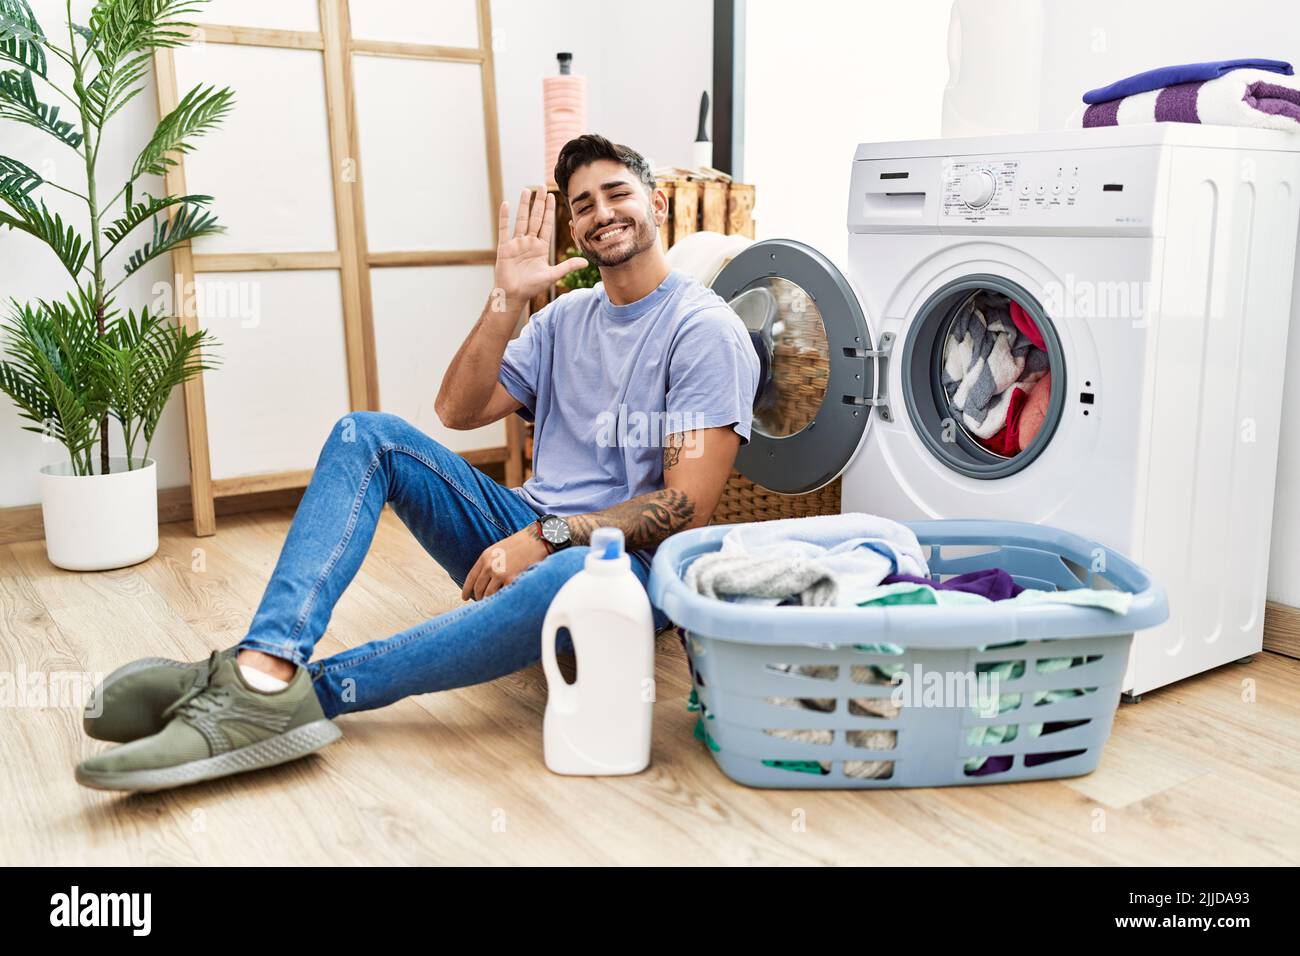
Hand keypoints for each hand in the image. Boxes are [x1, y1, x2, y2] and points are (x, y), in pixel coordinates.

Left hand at [462, 523, 550, 600]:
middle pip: (478, 588)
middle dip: (479, 597)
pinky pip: (502, 595)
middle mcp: (490, 566)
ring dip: (490, 601)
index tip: (464, 597)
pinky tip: (504, 601)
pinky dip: (502, 599)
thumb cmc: (521, 545)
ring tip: (493, 604)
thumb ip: (490, 562)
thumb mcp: (499, 550)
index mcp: (485, 557)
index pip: (471, 577)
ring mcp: (500, 573)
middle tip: (482, 602)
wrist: (537, 540)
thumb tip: (484, 579)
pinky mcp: (511, 580)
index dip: (466, 589)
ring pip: (488, 595)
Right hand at [494, 188, 587, 304]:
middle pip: (535, 218)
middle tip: (542, 187)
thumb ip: (567, 266)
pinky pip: (504, 229)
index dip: (550, 211)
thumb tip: (586, 262)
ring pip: (521, 220)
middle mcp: (529, 242)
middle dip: (539, 203)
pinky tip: (506, 204)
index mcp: (540, 247)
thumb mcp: (552, 275)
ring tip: (526, 190)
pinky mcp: (504, 248)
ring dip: (523, 205)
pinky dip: (504, 217)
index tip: (553, 197)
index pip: (546, 225)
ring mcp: (516, 244)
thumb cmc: (532, 287)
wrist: (513, 295)